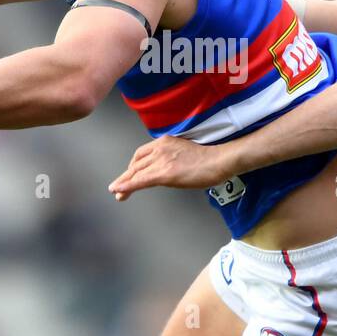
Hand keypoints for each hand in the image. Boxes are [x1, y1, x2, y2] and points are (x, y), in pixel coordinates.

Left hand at [108, 135, 232, 199]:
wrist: (218, 161)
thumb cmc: (209, 158)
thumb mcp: (184, 152)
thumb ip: (171, 158)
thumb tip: (166, 170)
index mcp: (165, 142)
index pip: (141, 154)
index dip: (133, 165)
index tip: (130, 174)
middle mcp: (159, 149)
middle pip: (136, 164)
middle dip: (126, 176)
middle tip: (118, 187)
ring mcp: (161, 161)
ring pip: (136, 173)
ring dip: (124, 184)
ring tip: (118, 193)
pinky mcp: (164, 174)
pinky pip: (140, 181)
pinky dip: (127, 186)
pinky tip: (119, 190)